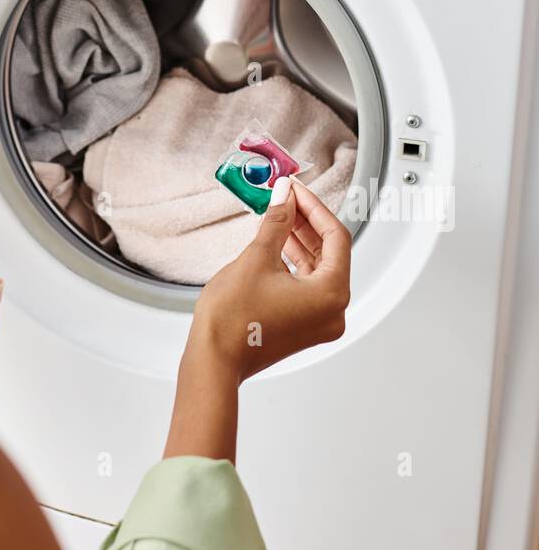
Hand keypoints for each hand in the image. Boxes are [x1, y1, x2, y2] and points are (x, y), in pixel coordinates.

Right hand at [187, 176, 350, 384]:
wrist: (214, 359)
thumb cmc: (233, 319)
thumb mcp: (257, 258)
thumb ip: (277, 222)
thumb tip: (285, 196)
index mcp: (332, 294)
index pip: (336, 238)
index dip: (315, 208)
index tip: (296, 190)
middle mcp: (334, 311)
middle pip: (330, 254)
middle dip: (307, 223)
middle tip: (287, 198)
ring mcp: (319, 322)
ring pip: (318, 270)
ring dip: (300, 241)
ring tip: (279, 215)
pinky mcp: (304, 326)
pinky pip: (308, 286)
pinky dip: (295, 263)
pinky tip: (276, 243)